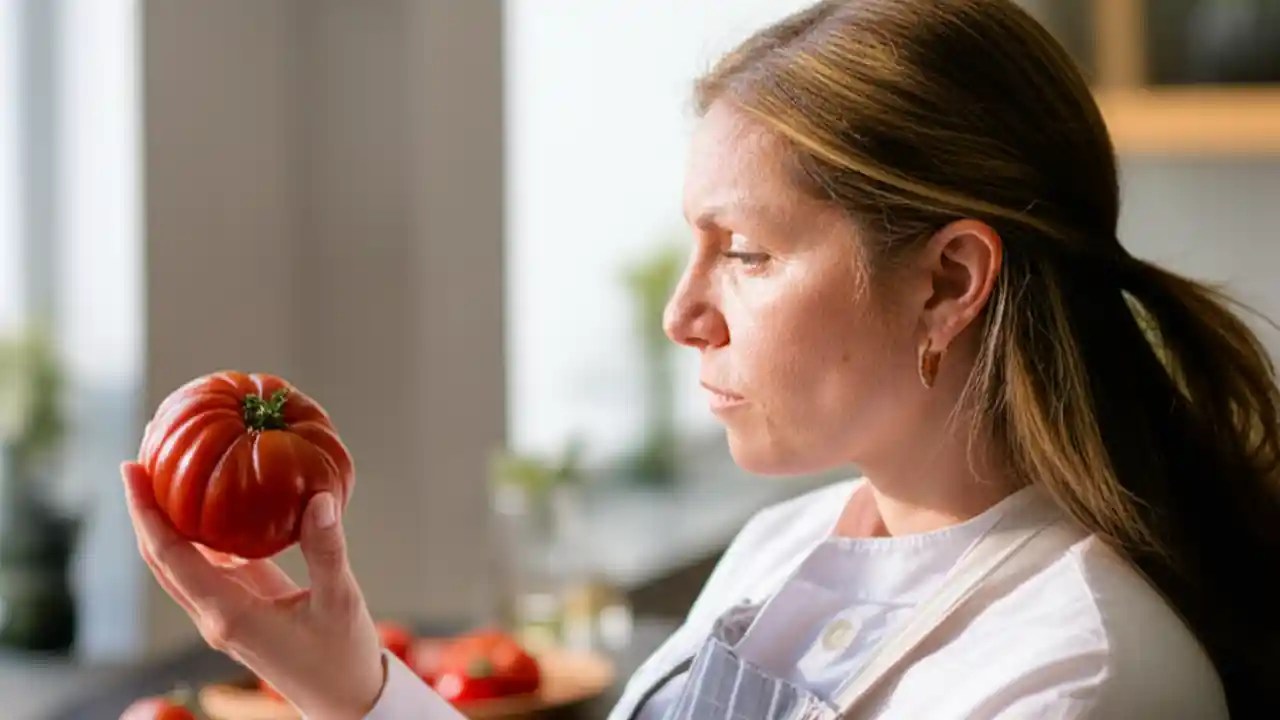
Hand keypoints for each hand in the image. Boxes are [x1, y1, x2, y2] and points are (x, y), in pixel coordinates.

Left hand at [121, 462, 385, 719]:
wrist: (346, 701)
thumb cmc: (342, 658)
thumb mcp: (340, 601)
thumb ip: (325, 550)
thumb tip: (318, 497)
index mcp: (228, 615)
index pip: (171, 556)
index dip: (147, 512)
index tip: (133, 470)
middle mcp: (215, 614)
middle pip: (162, 557)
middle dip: (146, 509)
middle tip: (143, 458)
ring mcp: (226, 612)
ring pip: (182, 562)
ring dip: (169, 520)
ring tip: (170, 472)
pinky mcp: (242, 608)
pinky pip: (212, 565)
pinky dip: (206, 532)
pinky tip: (217, 500)